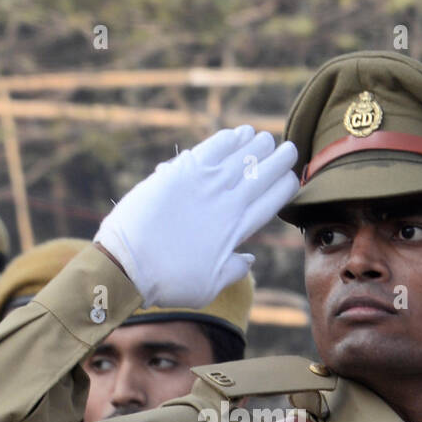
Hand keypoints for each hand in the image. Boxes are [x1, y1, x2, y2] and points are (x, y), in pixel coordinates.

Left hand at [94, 125, 297, 307]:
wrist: (128, 265)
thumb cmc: (167, 282)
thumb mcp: (208, 287)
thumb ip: (234, 270)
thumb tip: (249, 259)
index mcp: (237, 231)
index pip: (272, 202)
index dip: (286, 186)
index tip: (293, 178)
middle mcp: (227, 203)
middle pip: (262, 174)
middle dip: (280, 160)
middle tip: (289, 149)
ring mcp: (205, 184)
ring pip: (241, 156)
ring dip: (257, 145)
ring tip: (264, 138)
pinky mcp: (181, 171)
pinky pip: (213, 147)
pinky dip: (228, 139)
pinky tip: (238, 134)